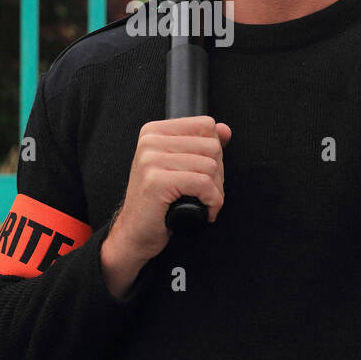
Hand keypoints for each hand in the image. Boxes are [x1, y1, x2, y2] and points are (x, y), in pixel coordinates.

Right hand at [101, 116, 231, 297]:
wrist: (135, 233)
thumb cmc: (157, 202)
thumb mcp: (179, 166)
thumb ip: (201, 145)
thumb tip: (226, 130)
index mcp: (154, 132)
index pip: (206, 126)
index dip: (214, 152)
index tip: (204, 173)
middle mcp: (150, 141)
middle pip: (211, 146)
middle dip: (217, 174)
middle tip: (204, 193)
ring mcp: (151, 160)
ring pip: (210, 166)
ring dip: (215, 191)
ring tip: (203, 203)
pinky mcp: (156, 181)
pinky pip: (203, 184)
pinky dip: (212, 201)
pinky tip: (204, 211)